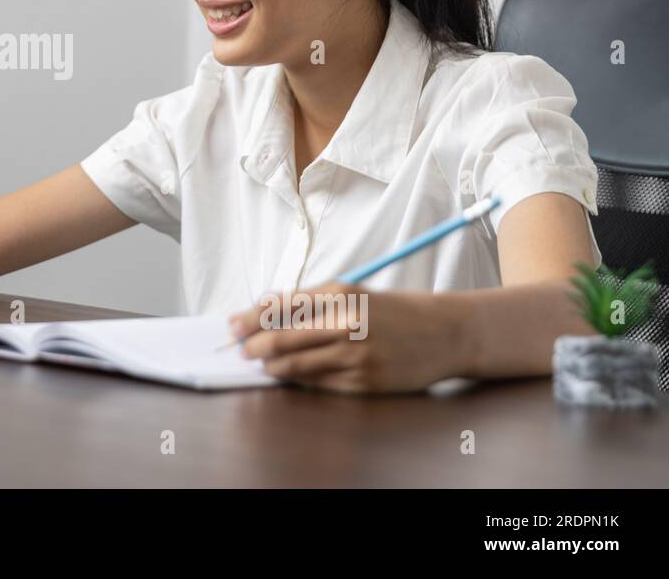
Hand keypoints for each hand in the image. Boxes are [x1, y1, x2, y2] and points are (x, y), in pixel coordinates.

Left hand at [227, 280, 465, 392]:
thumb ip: (310, 303)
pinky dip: (300, 380)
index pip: (281, 307)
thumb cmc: (392, 311)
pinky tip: (290, 377)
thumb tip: (263, 312)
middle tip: (240, 349)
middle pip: (282, 338)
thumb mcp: (352, 294)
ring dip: (272, 366)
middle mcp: (346, 323)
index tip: (232, 325)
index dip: (250, 318)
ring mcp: (356, 354)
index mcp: (339, 294)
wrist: (445, 332)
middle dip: (253, 345)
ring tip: (262, 365)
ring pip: (296, 365)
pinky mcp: (365, 381)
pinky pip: (319, 383)